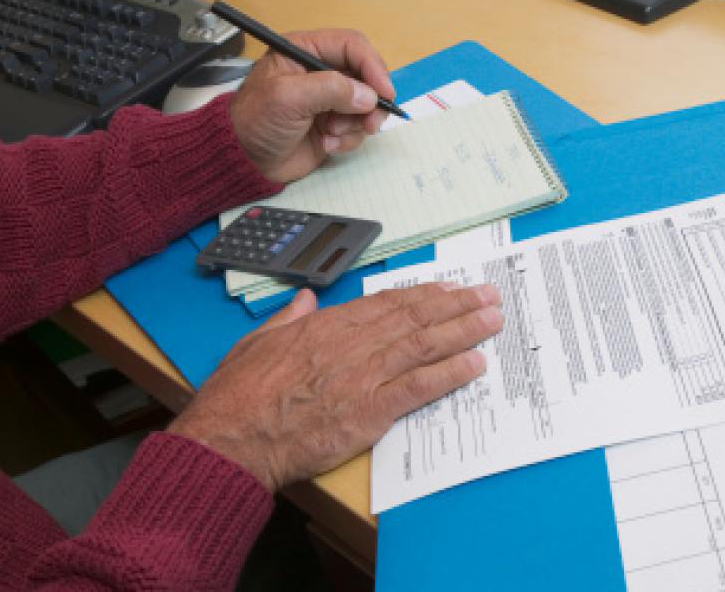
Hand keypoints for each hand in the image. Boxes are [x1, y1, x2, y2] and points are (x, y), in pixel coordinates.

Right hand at [168, 282, 502, 491]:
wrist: (232, 436)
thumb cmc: (238, 395)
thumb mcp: (256, 341)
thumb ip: (287, 318)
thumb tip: (304, 299)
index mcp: (326, 325)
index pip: (386, 303)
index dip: (423, 295)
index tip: (448, 288)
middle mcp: (351, 343)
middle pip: (415, 317)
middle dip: (456, 304)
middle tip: (488, 295)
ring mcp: (363, 375)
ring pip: (425, 344)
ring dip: (464, 330)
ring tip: (493, 321)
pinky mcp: (370, 410)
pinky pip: (419, 386)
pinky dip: (450, 373)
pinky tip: (475, 364)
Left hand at [227, 29, 396, 182]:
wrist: (244, 161)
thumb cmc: (256, 121)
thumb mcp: (288, 97)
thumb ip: (330, 89)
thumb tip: (368, 96)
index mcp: (306, 51)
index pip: (351, 45)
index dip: (372, 65)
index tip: (384, 92)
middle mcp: (321, 71)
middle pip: (366, 75)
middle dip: (371, 100)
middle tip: (370, 122)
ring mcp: (329, 99)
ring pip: (367, 104)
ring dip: (356, 123)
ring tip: (332, 134)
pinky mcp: (334, 124)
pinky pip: (358, 128)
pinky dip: (348, 139)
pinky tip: (326, 145)